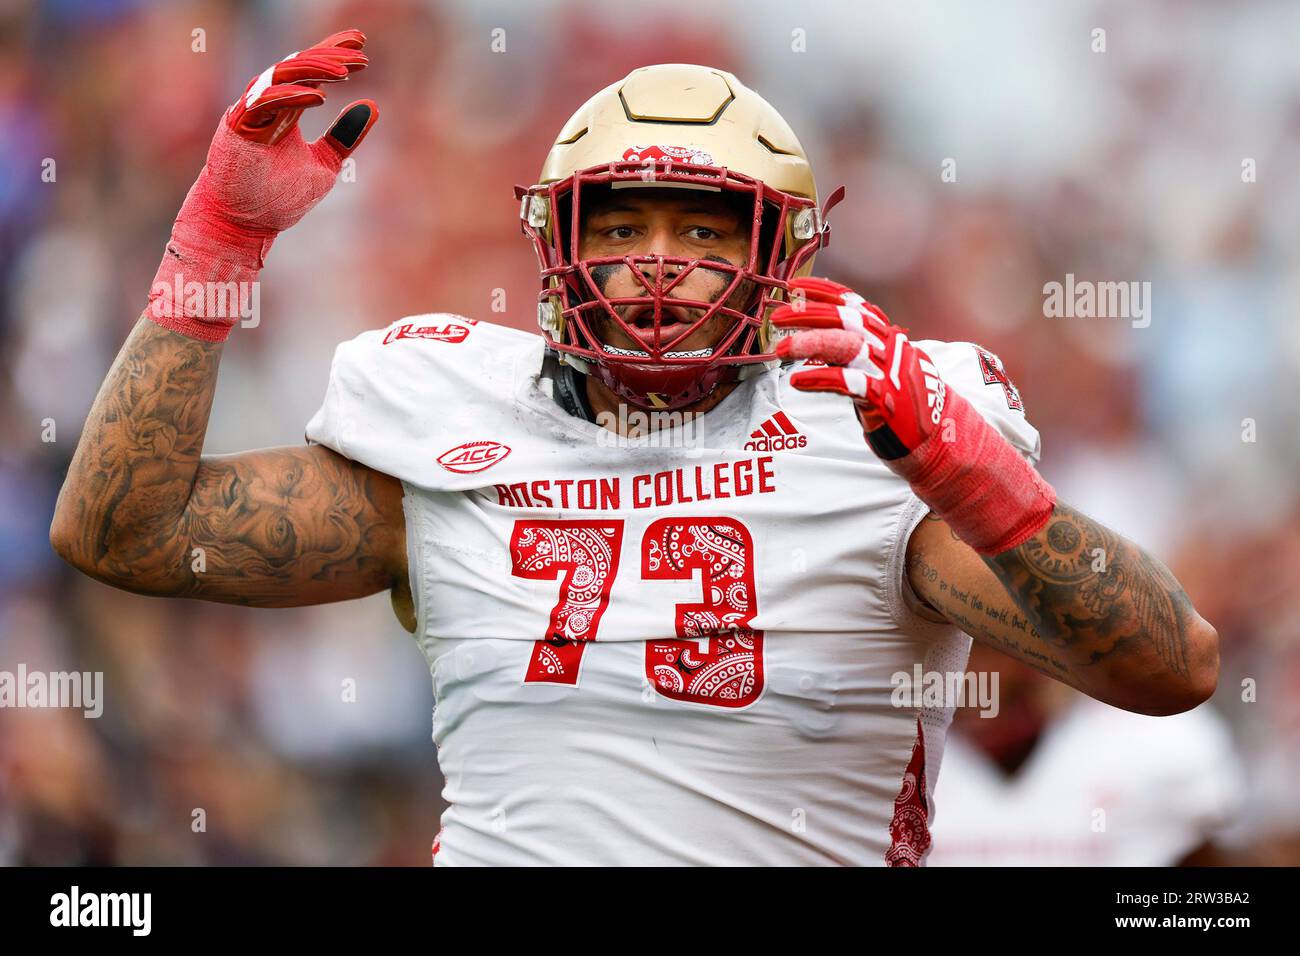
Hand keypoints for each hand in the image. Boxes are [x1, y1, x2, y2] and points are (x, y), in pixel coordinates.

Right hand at [148, 29, 378, 339]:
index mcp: (285, 108)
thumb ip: (345, 136)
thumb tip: (372, 105)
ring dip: (312, 70)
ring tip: (344, 70)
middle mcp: (266, 104)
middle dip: (328, 54)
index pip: (310, 71)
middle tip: (359, 52)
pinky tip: (319, 97)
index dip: (333, 51)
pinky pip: (264, 102)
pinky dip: (291, 96)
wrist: (245, 226)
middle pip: (297, 65)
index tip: (362, 43)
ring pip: (280, 75)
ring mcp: (250, 112)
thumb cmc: (278, 198)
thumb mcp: (325, 164)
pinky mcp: (236, 126)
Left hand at [771, 276, 1054, 554]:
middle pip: (847, 320)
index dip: (825, 292)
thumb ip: (860, 354)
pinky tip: (797, 381)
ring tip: (781, 349)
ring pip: (846, 346)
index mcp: (892, 339)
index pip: (856, 305)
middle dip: (810, 314)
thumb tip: (822, 338)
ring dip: (809, 344)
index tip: (796, 285)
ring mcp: (891, 373)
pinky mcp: (886, 400)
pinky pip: (848, 383)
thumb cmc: (906, 409)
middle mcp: (892, 349)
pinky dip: (820, 379)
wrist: (941, 444)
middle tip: (778, 317)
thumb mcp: (886, 372)